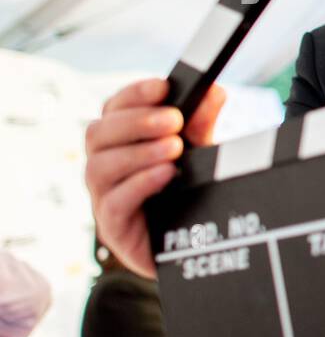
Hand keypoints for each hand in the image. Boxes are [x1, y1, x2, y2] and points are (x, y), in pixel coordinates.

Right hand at [85, 78, 226, 278]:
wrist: (195, 249)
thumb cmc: (189, 194)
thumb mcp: (199, 154)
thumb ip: (202, 125)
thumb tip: (215, 92)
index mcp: (119, 142)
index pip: (112, 109)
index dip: (134, 95)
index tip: (164, 87)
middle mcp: (104, 166)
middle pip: (98, 134)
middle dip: (136, 122)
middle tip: (173, 120)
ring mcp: (104, 198)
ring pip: (99, 167)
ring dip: (138, 153)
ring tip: (174, 148)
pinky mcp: (113, 228)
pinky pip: (113, 203)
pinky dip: (140, 183)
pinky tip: (166, 174)